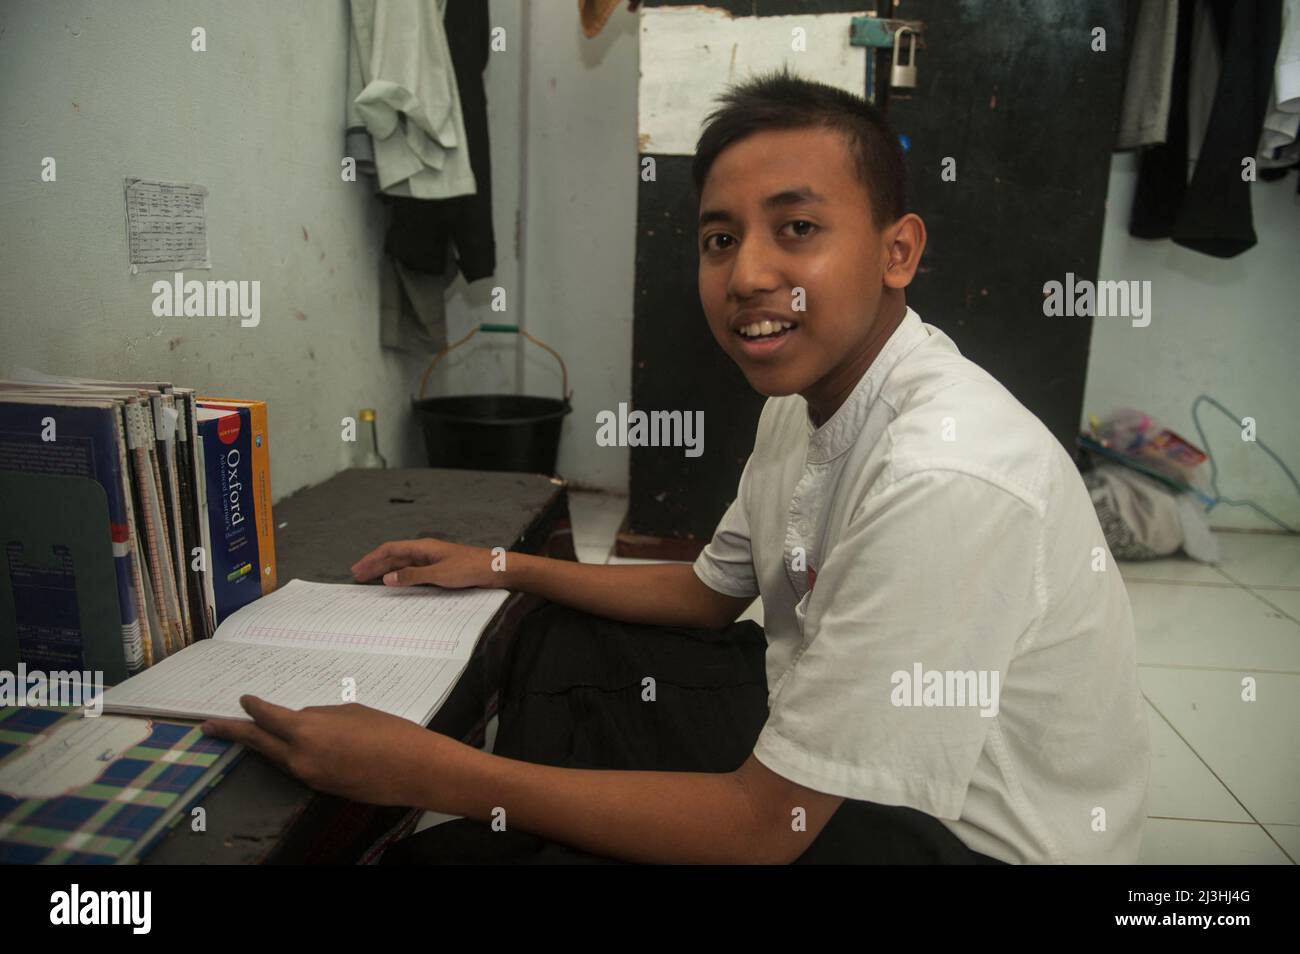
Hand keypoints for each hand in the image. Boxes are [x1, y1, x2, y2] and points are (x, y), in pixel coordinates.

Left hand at [200, 696, 442, 805]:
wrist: (414, 769)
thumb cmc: (389, 733)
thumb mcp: (351, 713)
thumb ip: (320, 717)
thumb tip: (304, 722)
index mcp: (307, 732)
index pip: (267, 718)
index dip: (252, 709)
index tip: (242, 701)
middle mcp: (300, 758)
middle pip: (258, 743)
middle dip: (232, 733)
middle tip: (209, 727)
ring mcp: (309, 776)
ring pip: (277, 756)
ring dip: (263, 744)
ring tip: (247, 733)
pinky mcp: (321, 787)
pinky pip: (296, 766)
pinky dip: (288, 754)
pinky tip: (291, 746)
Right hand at [350, 537, 500, 587]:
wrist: (495, 569)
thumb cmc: (470, 568)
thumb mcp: (439, 574)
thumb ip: (413, 576)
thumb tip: (387, 577)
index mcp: (423, 547)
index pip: (390, 549)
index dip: (372, 558)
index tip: (357, 568)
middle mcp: (425, 551)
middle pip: (394, 556)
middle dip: (374, 565)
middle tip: (357, 576)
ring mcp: (432, 559)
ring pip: (402, 563)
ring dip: (385, 570)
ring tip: (369, 579)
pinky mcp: (439, 568)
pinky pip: (413, 570)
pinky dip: (400, 575)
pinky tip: (395, 582)